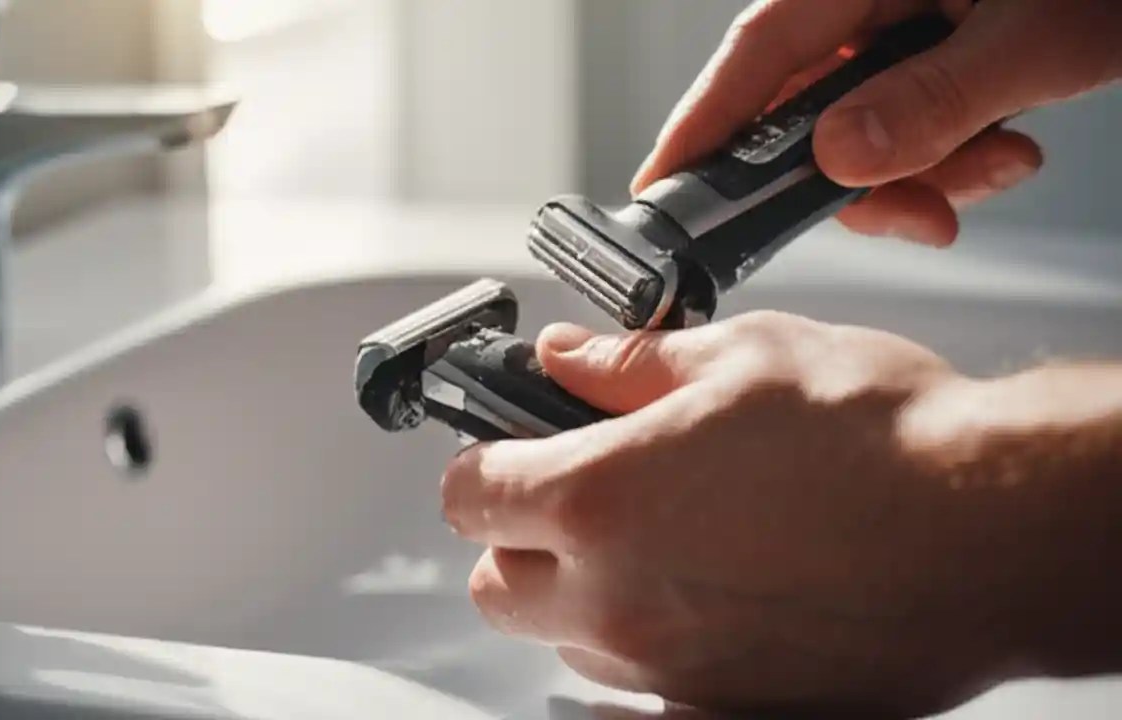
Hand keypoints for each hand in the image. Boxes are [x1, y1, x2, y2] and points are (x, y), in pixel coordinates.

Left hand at [441, 313, 1121, 715]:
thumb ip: (627, 364)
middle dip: (521, 538)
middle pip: (498, 585)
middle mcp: (617, 599)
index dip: (483, 462)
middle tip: (582, 491)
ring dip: (584, 591)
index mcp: (599, 499)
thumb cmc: (885, 440)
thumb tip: (568, 357)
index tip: (510, 449)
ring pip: (566, 639)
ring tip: (667, 534)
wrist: (997, 531)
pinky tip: (713, 590)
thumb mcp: (742, 357)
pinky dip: (649, 640)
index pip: (468, 496)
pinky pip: (641, 686)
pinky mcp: (721, 710)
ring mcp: (669, 670)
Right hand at [633, 0, 1121, 246]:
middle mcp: (863, 2)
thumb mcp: (1033, 38)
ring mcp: (895, 29)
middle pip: (807, 112)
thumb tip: (836, 160)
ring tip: (1000, 163)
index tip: (661, 195)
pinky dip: (948, 158)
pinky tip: (1003, 149)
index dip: (701, 130)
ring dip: (925, 175)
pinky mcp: (925, 54)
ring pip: (859, 135)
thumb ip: (935, 100)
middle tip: (921, 215)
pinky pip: (903, 128)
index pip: (755, 57)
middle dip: (863, 181)